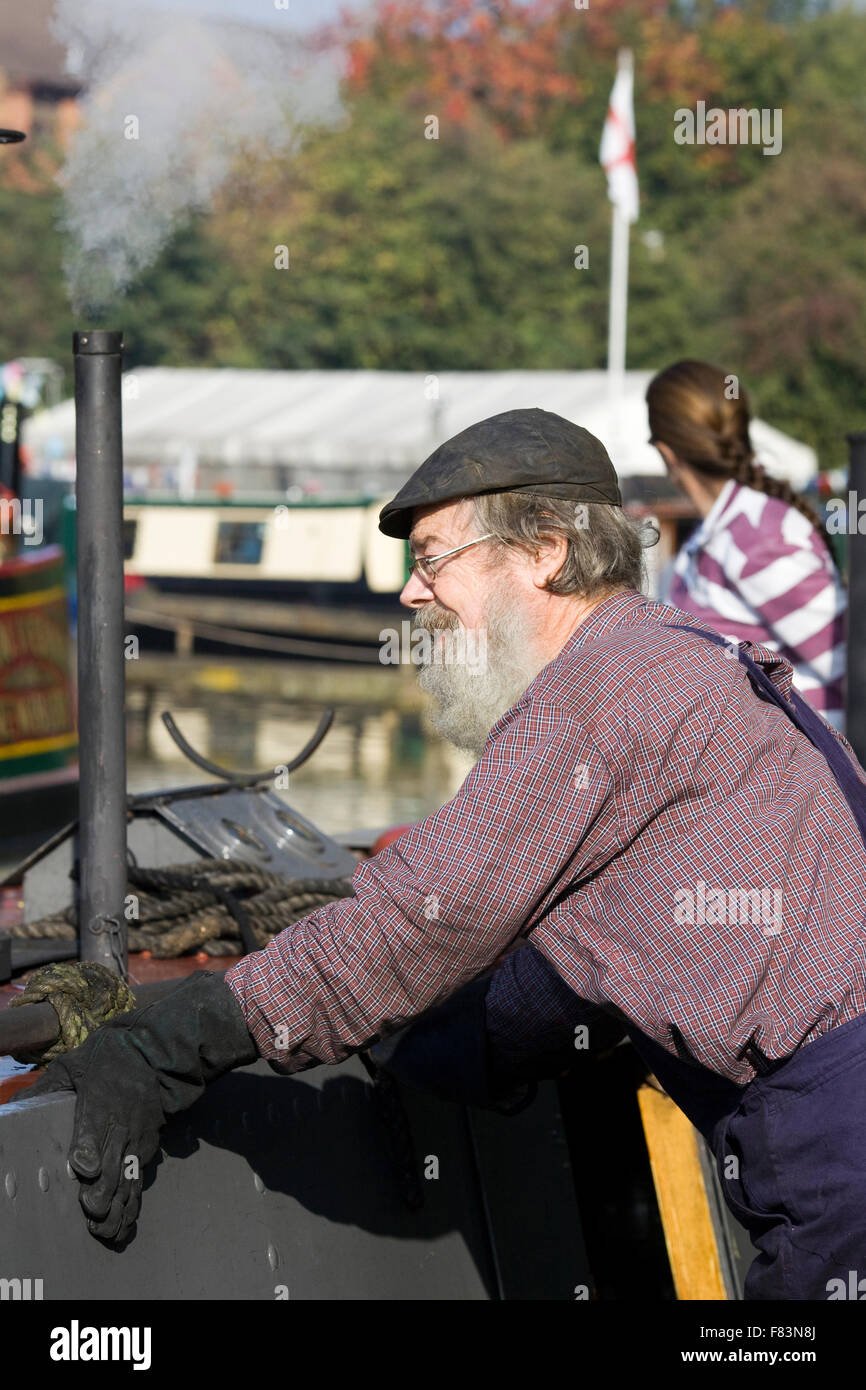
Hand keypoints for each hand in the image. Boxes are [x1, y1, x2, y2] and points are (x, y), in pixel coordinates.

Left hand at [25, 972, 258, 1241]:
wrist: (153, 1055)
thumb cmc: (106, 1062)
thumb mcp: (73, 1067)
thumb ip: (47, 1089)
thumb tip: (12, 1109)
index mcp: (100, 1102)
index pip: (95, 1129)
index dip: (90, 1152)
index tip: (84, 1171)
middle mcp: (121, 1125)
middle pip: (113, 1163)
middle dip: (104, 1192)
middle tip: (92, 1212)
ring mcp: (137, 1139)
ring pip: (128, 1179)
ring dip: (118, 1207)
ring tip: (105, 1231)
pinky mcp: (148, 1148)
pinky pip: (139, 1181)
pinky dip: (131, 1205)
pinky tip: (122, 1226)